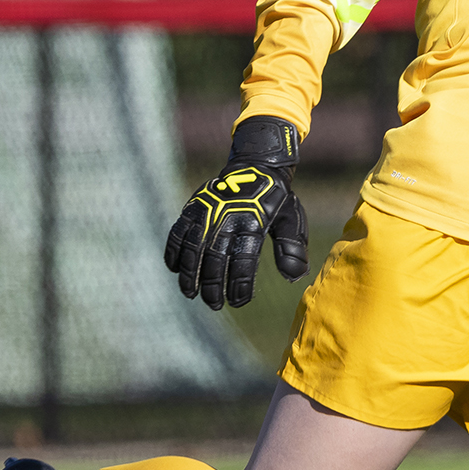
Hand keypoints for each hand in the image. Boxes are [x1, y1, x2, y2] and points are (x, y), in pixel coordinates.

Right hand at [163, 116, 308, 308]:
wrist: (256, 164)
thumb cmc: (276, 199)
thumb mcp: (292, 218)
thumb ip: (292, 247)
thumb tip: (294, 276)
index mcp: (254, 220)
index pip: (244, 258)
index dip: (239, 283)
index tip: (238, 301)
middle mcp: (228, 216)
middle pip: (215, 256)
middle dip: (213, 284)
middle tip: (214, 305)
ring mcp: (207, 210)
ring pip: (192, 247)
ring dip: (189, 273)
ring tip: (190, 294)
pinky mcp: (193, 206)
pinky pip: (178, 231)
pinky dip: (173, 251)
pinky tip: (174, 270)